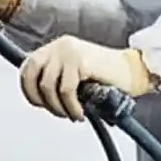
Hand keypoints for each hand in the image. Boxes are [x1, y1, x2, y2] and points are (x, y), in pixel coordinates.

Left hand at [20, 36, 155, 120]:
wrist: (134, 71)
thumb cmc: (106, 76)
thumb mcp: (73, 74)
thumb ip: (55, 78)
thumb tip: (38, 97)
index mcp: (55, 48)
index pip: (27, 67)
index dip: (29, 90)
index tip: (40, 104)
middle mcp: (59, 46)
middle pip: (31, 74)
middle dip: (39, 98)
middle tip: (55, 111)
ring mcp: (69, 52)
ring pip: (47, 86)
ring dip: (57, 107)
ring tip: (71, 114)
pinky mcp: (80, 61)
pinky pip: (66, 90)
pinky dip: (70, 107)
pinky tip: (79, 113)